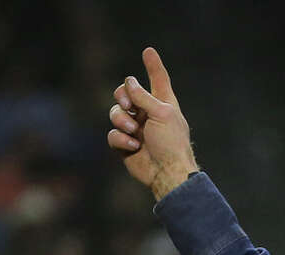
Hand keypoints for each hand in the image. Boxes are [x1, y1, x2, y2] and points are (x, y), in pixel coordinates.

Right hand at [107, 47, 197, 200]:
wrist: (167, 172)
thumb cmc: (172, 143)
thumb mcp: (162, 114)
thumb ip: (144, 96)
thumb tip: (129, 82)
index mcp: (163, 104)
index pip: (158, 80)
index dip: (153, 66)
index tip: (149, 51)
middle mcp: (148, 113)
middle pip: (125, 93)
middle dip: (122, 96)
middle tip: (129, 105)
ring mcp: (136, 128)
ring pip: (115, 112)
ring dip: (121, 119)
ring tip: (133, 130)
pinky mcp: (125, 144)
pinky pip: (113, 134)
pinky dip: (120, 138)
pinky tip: (133, 145)